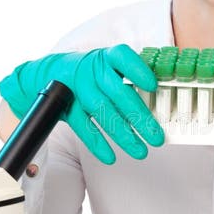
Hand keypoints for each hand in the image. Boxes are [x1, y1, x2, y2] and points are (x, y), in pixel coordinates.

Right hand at [0, 45, 163, 162]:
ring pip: (101, 112)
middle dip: (139, 117)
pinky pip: (82, 126)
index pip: (123, 57)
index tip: (153, 86)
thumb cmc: (94, 72)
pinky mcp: (66, 106)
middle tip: (157, 138)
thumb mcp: (110, 67)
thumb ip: (132, 79)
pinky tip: (110, 157)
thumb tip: (160, 102)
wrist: (52, 73)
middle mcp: (92, 70)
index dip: (138, 70)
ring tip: (140, 151)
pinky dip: (96, 143)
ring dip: (122, 134)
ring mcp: (78, 88)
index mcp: (107, 57)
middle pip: (117, 93)